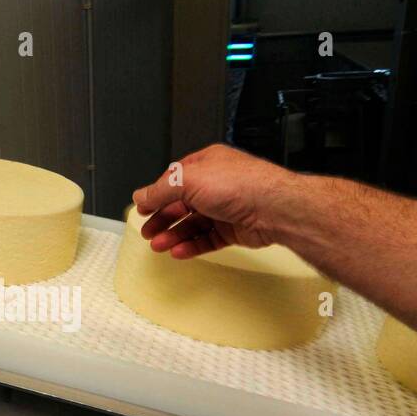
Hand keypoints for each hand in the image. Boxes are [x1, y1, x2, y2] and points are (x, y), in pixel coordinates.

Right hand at [132, 144, 296, 256]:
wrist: (275, 209)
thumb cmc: (242, 185)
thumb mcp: (189, 180)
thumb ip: (161, 190)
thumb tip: (141, 195)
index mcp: (206, 164)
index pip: (173, 180)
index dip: (156, 194)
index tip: (142, 208)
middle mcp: (216, 184)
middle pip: (181, 204)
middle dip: (163, 219)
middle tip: (148, 231)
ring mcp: (225, 208)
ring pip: (193, 224)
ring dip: (174, 235)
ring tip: (159, 245)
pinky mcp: (233, 229)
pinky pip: (207, 239)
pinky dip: (192, 245)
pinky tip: (179, 251)